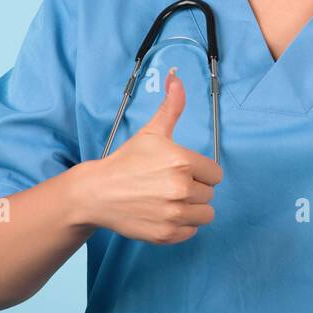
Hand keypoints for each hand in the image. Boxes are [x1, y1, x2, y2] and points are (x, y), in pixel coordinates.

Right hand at [72, 67, 221, 243]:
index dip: (199, 172)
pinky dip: (181, 226)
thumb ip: (172, 107)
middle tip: (169, 185)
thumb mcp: (151, 132)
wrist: (97, 193)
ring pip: (205, 215)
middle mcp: (181, 189)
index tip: (181, 171)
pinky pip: (192, 232)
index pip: (215, 173)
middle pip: (209, 194)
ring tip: (169, 200)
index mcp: (182, 162)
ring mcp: (173, 214)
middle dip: (194, 189)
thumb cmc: (127, 161)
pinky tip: (164, 214)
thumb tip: (177, 78)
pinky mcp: (166, 234)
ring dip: (191, 209)